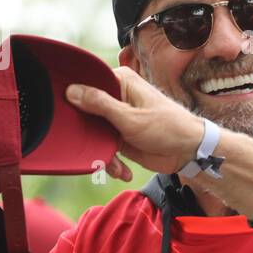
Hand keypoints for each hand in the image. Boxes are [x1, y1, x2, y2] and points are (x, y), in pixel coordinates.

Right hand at [66, 67, 203, 178]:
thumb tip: (72, 90)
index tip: (64, 110)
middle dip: (85, 131)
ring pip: (92, 133)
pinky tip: (122, 171)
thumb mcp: (130, 117)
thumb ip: (100, 104)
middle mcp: (116, 98)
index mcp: (120, 82)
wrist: (188, 152)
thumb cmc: (168, 128)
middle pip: (85, 110)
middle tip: (88, 145)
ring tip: (112, 165)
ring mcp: (116, 119)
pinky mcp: (119, 137)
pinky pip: (103, 148)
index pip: (88, 81)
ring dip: (99, 151)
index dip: (74, 95)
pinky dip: (110, 161)